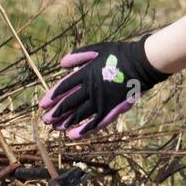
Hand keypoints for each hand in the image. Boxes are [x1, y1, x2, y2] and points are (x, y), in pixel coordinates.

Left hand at [38, 36, 168, 138]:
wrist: (142, 62)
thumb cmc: (119, 54)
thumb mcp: (97, 49)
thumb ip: (78, 56)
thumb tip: (62, 63)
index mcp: (85, 74)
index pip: (64, 87)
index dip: (52, 97)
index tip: (42, 105)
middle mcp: (91, 89)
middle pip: (69, 103)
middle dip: (55, 113)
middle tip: (45, 120)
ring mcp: (101, 100)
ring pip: (79, 115)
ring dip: (66, 122)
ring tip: (55, 128)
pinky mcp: (112, 109)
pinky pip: (95, 122)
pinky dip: (83, 130)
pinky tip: (73, 135)